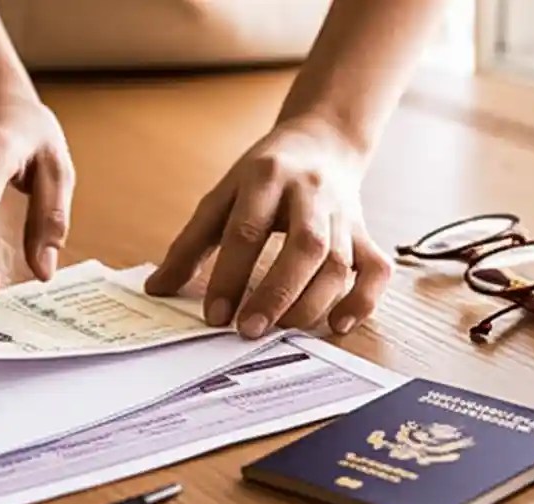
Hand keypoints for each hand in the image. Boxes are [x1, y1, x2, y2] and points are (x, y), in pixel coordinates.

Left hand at [145, 117, 390, 337]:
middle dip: (277, 293)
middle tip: (248, 330)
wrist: (322, 142)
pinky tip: (338, 326)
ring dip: (311, 303)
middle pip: (304, 246)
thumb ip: (190, 244)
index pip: (246, 230)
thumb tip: (157, 289)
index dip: (229, 277)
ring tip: (281, 331)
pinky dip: (363, 301)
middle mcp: (310, 193)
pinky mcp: (364, 233)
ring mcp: (342, 214)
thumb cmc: (265, 175)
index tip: (214, 316)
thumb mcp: (222, 196)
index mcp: (266, 177)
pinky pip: (375, 270)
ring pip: (338, 262)